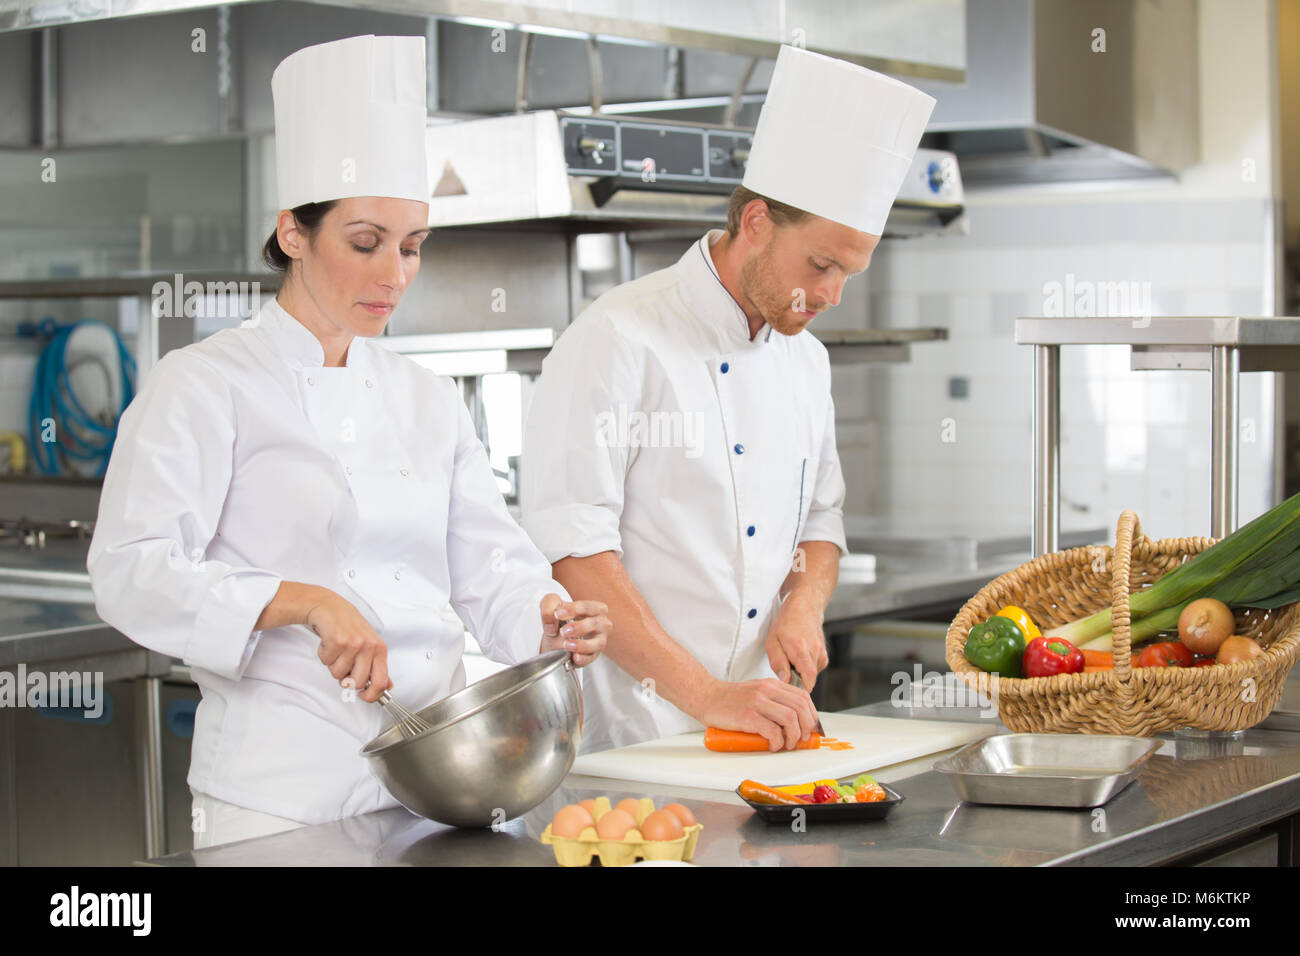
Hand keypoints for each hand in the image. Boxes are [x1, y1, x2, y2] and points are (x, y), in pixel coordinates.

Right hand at [305, 590, 390, 702]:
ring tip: (336, 649)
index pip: (381, 682)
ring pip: (338, 674)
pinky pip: (326, 662)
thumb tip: (387, 686)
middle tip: (343, 662)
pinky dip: (323, 655)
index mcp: (379, 649)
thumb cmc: (348, 626)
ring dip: (333, 664)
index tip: (362, 696)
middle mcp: (369, 646)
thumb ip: (377, 666)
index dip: (371, 696)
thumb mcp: (368, 644)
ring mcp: (354, 643)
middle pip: (357, 683)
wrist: (329, 606)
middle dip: (346, 678)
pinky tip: (328, 642)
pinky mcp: (337, 641)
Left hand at [538, 593, 609, 666]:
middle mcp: (601, 624)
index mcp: (594, 608)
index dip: (573, 610)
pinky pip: (591, 658)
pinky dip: (583, 658)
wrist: (555, 638)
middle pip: (596, 624)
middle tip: (563, 631)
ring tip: (566, 645)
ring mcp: (599, 640)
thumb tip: (552, 624)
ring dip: (582, 645)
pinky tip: (574, 657)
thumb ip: (549, 607)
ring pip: (598, 643)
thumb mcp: (550, 606)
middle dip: (580, 627)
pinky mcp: (593, 655)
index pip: (588, 607)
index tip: (558, 614)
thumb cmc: (559, 619)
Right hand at [696, 677, 818, 751]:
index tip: (809, 727)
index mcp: (771, 685)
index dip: (811, 714)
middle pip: (800, 708)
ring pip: (790, 719)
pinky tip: (773, 746)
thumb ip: (773, 699)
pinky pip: (772, 731)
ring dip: (793, 737)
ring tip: (787, 744)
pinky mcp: (748, 716)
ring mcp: (757, 702)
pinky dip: (777, 742)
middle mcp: (767, 690)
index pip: (802, 696)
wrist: (706, 697)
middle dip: (806, 727)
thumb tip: (792, 719)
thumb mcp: (756, 691)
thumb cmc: (729, 699)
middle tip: (801, 738)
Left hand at [765, 592, 828, 689]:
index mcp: (801, 648)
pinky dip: (805, 668)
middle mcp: (815, 652)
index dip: (800, 689)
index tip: (790, 690)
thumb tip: (785, 680)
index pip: (808, 678)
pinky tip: (799, 657)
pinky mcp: (824, 657)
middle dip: (796, 679)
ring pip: (810, 675)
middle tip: (785, 668)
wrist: (804, 608)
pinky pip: (814, 670)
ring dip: (800, 672)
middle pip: (808, 679)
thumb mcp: (772, 641)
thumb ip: (778, 662)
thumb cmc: (786, 623)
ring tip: (791, 658)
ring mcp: (822, 654)